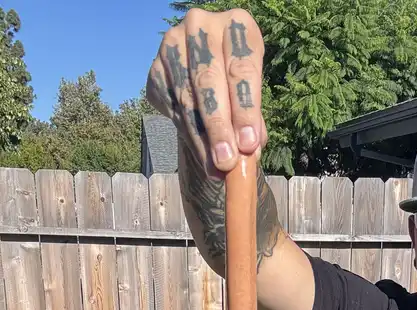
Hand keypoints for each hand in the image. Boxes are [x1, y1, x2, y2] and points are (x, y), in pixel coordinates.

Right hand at [146, 7, 267, 176]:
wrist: (206, 70)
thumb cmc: (238, 83)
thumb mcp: (252, 94)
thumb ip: (253, 121)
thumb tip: (248, 150)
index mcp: (236, 25)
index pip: (242, 69)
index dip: (246, 110)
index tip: (248, 145)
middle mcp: (201, 26)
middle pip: (208, 82)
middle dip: (219, 128)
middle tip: (227, 162)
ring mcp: (173, 44)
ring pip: (186, 99)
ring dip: (201, 139)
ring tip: (215, 169)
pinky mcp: (155, 68)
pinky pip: (171, 107)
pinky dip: (187, 135)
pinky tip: (201, 155)